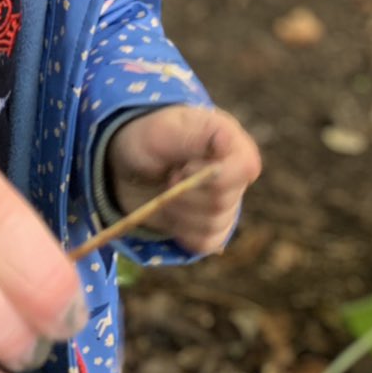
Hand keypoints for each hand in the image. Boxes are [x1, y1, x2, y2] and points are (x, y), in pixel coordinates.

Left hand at [105, 105, 260, 254]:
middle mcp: (235, 175)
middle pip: (224, 200)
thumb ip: (195, 136)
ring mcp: (227, 204)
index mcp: (233, 143)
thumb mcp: (164, 130)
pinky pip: (206, 242)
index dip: (212, 174)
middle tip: (168, 176)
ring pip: (214, 224)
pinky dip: (181, 231)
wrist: (126, 165)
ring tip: (166, 191)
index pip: (245, 168)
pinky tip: (171, 211)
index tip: (182, 166)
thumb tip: (228, 139)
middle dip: (185, 192)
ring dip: (179, 211)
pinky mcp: (213, 229)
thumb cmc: (146, 140)